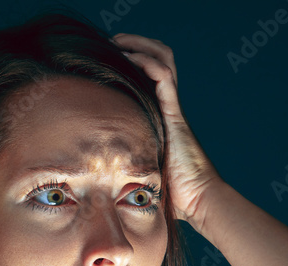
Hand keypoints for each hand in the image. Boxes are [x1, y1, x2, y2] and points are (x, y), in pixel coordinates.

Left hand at [111, 33, 221, 234]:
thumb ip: (121, 166)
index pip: (151, 77)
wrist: (198, 201)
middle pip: (160, 61)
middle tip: (114, 42)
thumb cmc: (170, 195)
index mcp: (160, 118)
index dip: (134, 60)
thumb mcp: (138, 173)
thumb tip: (89, 177)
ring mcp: (173, 109)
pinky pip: (163, 77)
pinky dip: (147, 62)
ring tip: (118, 41)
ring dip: (140, 45)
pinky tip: (130, 58)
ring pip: (162, 61)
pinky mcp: (175, 114)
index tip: (109, 57)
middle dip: (137, 44)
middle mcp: (168, 108)